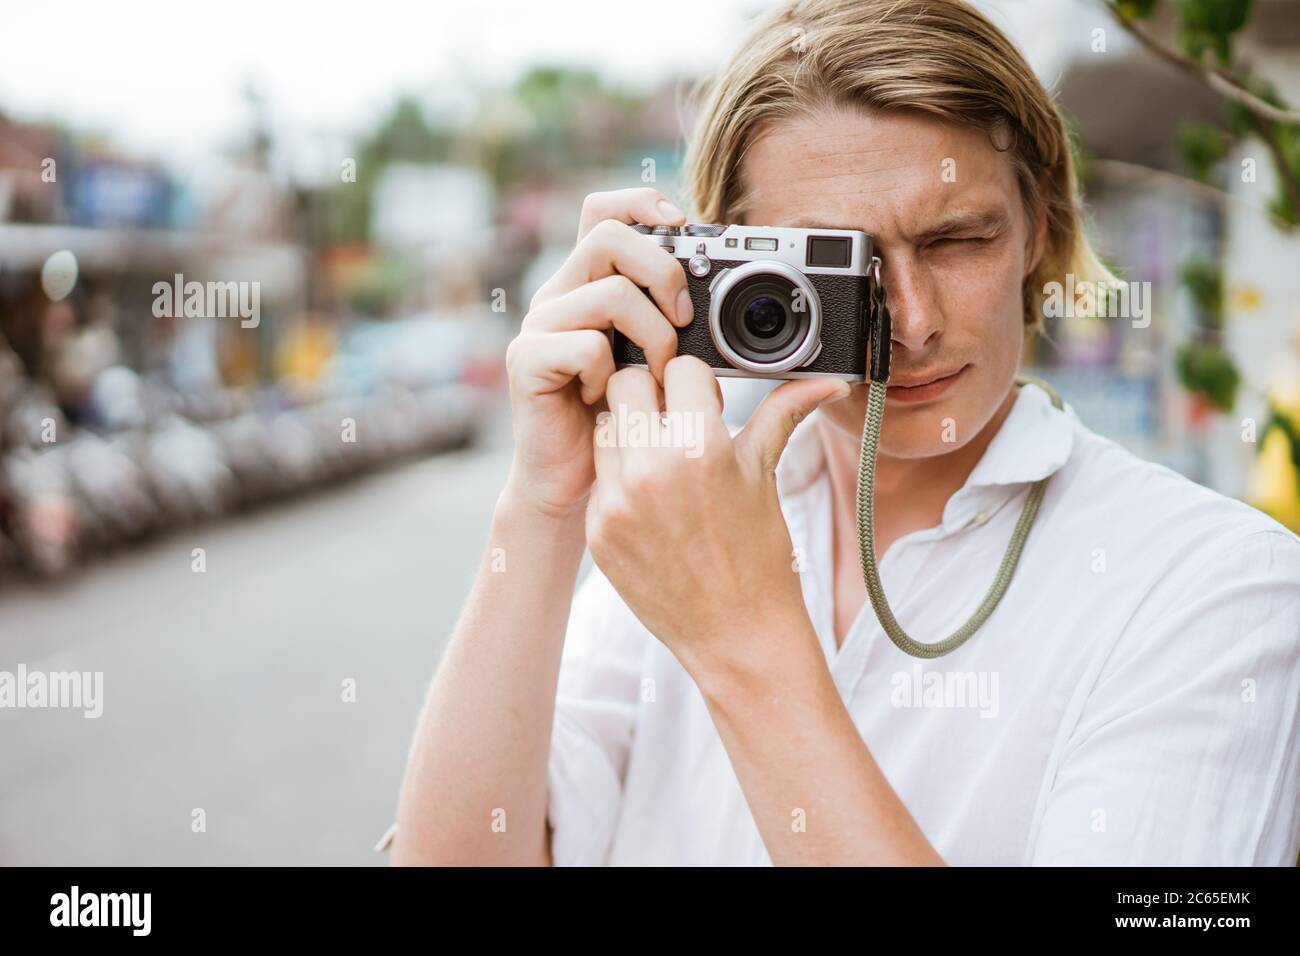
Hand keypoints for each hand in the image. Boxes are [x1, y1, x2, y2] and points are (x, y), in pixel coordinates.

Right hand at [503, 188, 692, 519]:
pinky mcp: (527, 362)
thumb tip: (732, 288)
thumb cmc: (626, 422)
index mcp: (590, 283)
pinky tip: (606, 401)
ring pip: (609, 293)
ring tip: (657, 375)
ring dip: (653, 335)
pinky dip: (610, 376)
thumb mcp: (661, 359)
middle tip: (685, 320)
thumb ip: (681, 320)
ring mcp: (540, 326)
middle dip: (664, 272)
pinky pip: (585, 347)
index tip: (684, 229)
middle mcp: (560, 294)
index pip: (606, 211)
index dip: (643, 204)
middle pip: (610, 236)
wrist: (578, 485)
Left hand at [586, 355, 850, 685]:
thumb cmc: (759, 556)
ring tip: (661, 462)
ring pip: (604, 425)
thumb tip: (828, 380)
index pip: (677, 367)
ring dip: (629, 432)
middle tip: (675, 420)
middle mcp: (651, 469)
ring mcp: (616, 502)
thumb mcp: (765, 476)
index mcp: (701, 449)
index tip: (704, 401)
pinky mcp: (597, 530)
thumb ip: (783, 415)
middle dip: (652, 394)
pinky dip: (619, 478)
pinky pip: (597, 477)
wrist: (736, 635)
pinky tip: (650, 503)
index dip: (694, 381)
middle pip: (625, 382)